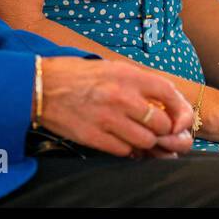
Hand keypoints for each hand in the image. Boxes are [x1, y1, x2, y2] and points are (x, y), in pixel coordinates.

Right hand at [37, 57, 192, 157]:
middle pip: (160, 123)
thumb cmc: (75, 75)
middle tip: (154, 129)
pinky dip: (126, 149)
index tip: (177, 117)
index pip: (168, 93)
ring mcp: (108, 118)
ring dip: (144, 142)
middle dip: (161, 129)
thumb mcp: (110, 67)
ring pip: (145, 141)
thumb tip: (162, 100)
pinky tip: (119, 141)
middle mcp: (121, 96)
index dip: (178, 109)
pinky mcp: (94, 136)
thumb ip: (136, 81)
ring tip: (135, 135)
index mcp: (127, 75)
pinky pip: (124, 151)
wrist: (40, 86)